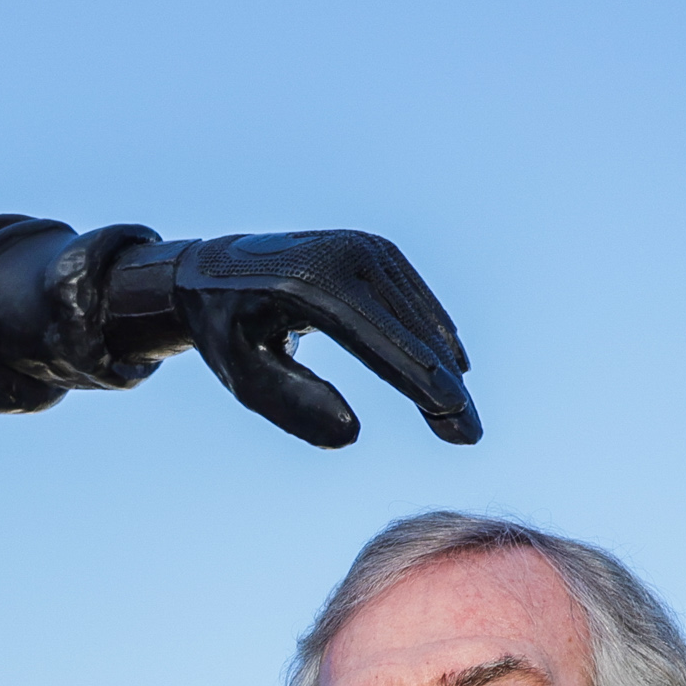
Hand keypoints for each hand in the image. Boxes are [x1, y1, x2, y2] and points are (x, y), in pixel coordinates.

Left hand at [111, 233, 481, 446]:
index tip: (454, 419)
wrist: (214, 270)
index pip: (378, 340)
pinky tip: (455, 372)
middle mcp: (347, 255)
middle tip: (470, 437)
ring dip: (445, 369)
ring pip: (420, 317)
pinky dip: (436, 338)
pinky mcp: (378, 251)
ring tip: (462, 422)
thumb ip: (293, 405)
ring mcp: (367, 247)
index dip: (419, 382)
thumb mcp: (243, 376)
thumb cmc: (227, 331)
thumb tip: (352, 434)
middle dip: (442, 386)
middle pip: (410, 331)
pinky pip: (416, 302)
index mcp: (310, 284)